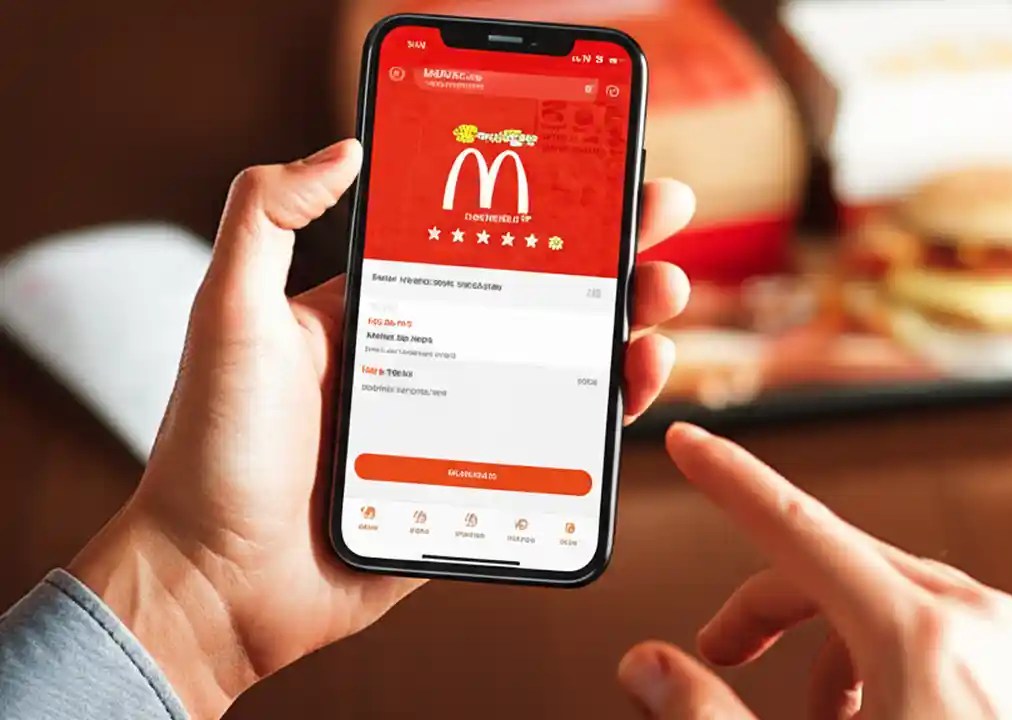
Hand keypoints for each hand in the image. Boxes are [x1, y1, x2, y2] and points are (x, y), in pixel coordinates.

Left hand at [68, 139, 695, 718]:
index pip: (479, 241)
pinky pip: (558, 443)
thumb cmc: (214, 452)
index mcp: (382, 313)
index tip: (596, 175)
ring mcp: (460, 425)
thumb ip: (267, 220)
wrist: (219, 587)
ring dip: (623, 324)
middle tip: (660, 219)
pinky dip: (606, 411)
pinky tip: (635, 380)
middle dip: (608, 253)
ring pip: (563, 364)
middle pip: (540, 296)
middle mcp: (430, 361)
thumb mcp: (231, 316)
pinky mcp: (479, 486)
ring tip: (661, 300)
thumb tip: (341, 149)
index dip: (542, 206)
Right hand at [617, 424, 1011, 718]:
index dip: (731, 483)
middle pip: (844, 564)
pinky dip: (906, 653)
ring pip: (902, 595)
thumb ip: (705, 717)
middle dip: (772, 602)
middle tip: (722, 649)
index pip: (797, 527)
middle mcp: (987, 623)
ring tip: (825, 719)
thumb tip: (648, 665)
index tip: (694, 448)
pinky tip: (895, 716)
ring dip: (842, 641)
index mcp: (924, 635)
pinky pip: (959, 627)